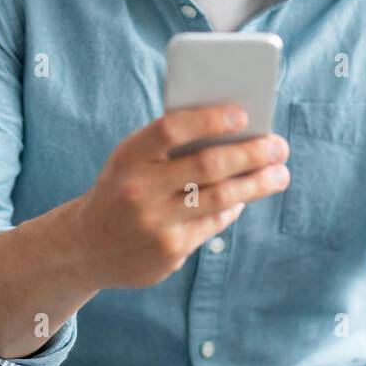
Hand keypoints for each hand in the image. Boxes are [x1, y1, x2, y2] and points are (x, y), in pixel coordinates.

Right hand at [71, 105, 289, 289]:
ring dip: (257, 184)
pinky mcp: (169, 252)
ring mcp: (155, 224)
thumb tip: (235, 132)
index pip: (172, 129)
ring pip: (221, 198)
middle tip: (280, 146)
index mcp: (129, 157)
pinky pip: (213, 223)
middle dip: (251, 153)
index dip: (209, 119)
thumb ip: (171, 146)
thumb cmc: (122, 187)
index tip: (244, 114)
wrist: (85, 246)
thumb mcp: (131, 160)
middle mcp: (139, 190)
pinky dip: (233, 207)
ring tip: (279, 174)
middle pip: (207, 165)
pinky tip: (245, 197)